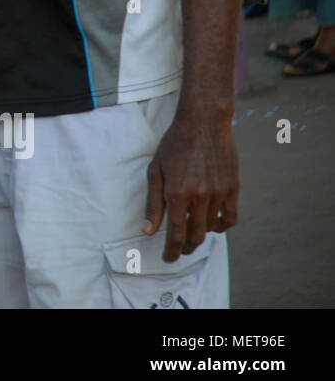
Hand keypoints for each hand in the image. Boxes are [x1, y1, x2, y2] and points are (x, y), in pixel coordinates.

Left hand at [143, 115, 238, 262]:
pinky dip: (221, 226)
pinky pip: (230, 218)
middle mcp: (199, 196)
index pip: (176, 234)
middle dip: (186, 247)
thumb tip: (148, 231)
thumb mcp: (155, 171)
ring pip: (211, 228)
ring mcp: (219, 193)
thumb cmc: (174, 145)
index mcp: (177, 192)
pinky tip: (211, 224)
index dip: (172, 251)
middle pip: (195, 235)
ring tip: (191, 233)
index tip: (168, 258)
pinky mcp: (233, 188)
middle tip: (179, 249)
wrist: (204, 123)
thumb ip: (152, 203)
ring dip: (200, 235)